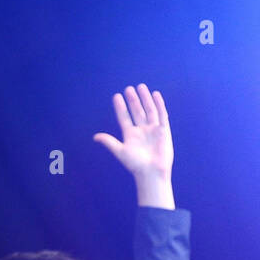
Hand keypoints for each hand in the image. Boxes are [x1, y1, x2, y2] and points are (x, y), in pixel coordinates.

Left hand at [92, 83, 174, 208]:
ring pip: (149, 110)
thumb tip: (95, 137)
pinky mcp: (163, 130)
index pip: (124, 117)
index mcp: (130, 135)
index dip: (120, 107)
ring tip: (140, 87)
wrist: (151, 172)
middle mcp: (141, 130)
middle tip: (128, 88)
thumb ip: (109, 142)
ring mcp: (153, 129)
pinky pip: (161, 114)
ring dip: (145, 99)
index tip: (116, 96)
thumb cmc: (135, 165)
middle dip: (133, 100)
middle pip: (136, 111)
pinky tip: (155, 94)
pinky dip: (159, 104)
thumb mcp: (120, 151)